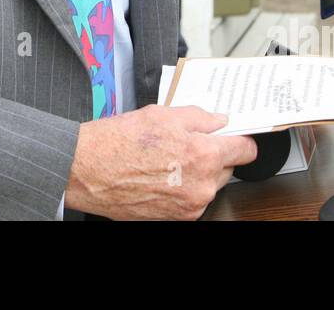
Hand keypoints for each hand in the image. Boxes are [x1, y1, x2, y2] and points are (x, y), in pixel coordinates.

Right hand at [64, 105, 257, 219]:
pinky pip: (191, 200)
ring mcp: (189, 206)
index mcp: (203, 155)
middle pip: (227, 168)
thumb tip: (219, 121)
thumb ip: (199, 117)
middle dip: (213, 154)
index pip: (245, 149)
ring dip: (198, 172)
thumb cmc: (118, 141)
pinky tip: (161, 175)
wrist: (87, 170)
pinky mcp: (176, 219)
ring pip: (209, 185)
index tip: (237, 136)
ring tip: (168, 159)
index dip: (241, 138)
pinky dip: (183, 188)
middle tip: (188, 142)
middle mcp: (202, 186)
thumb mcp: (162, 114)